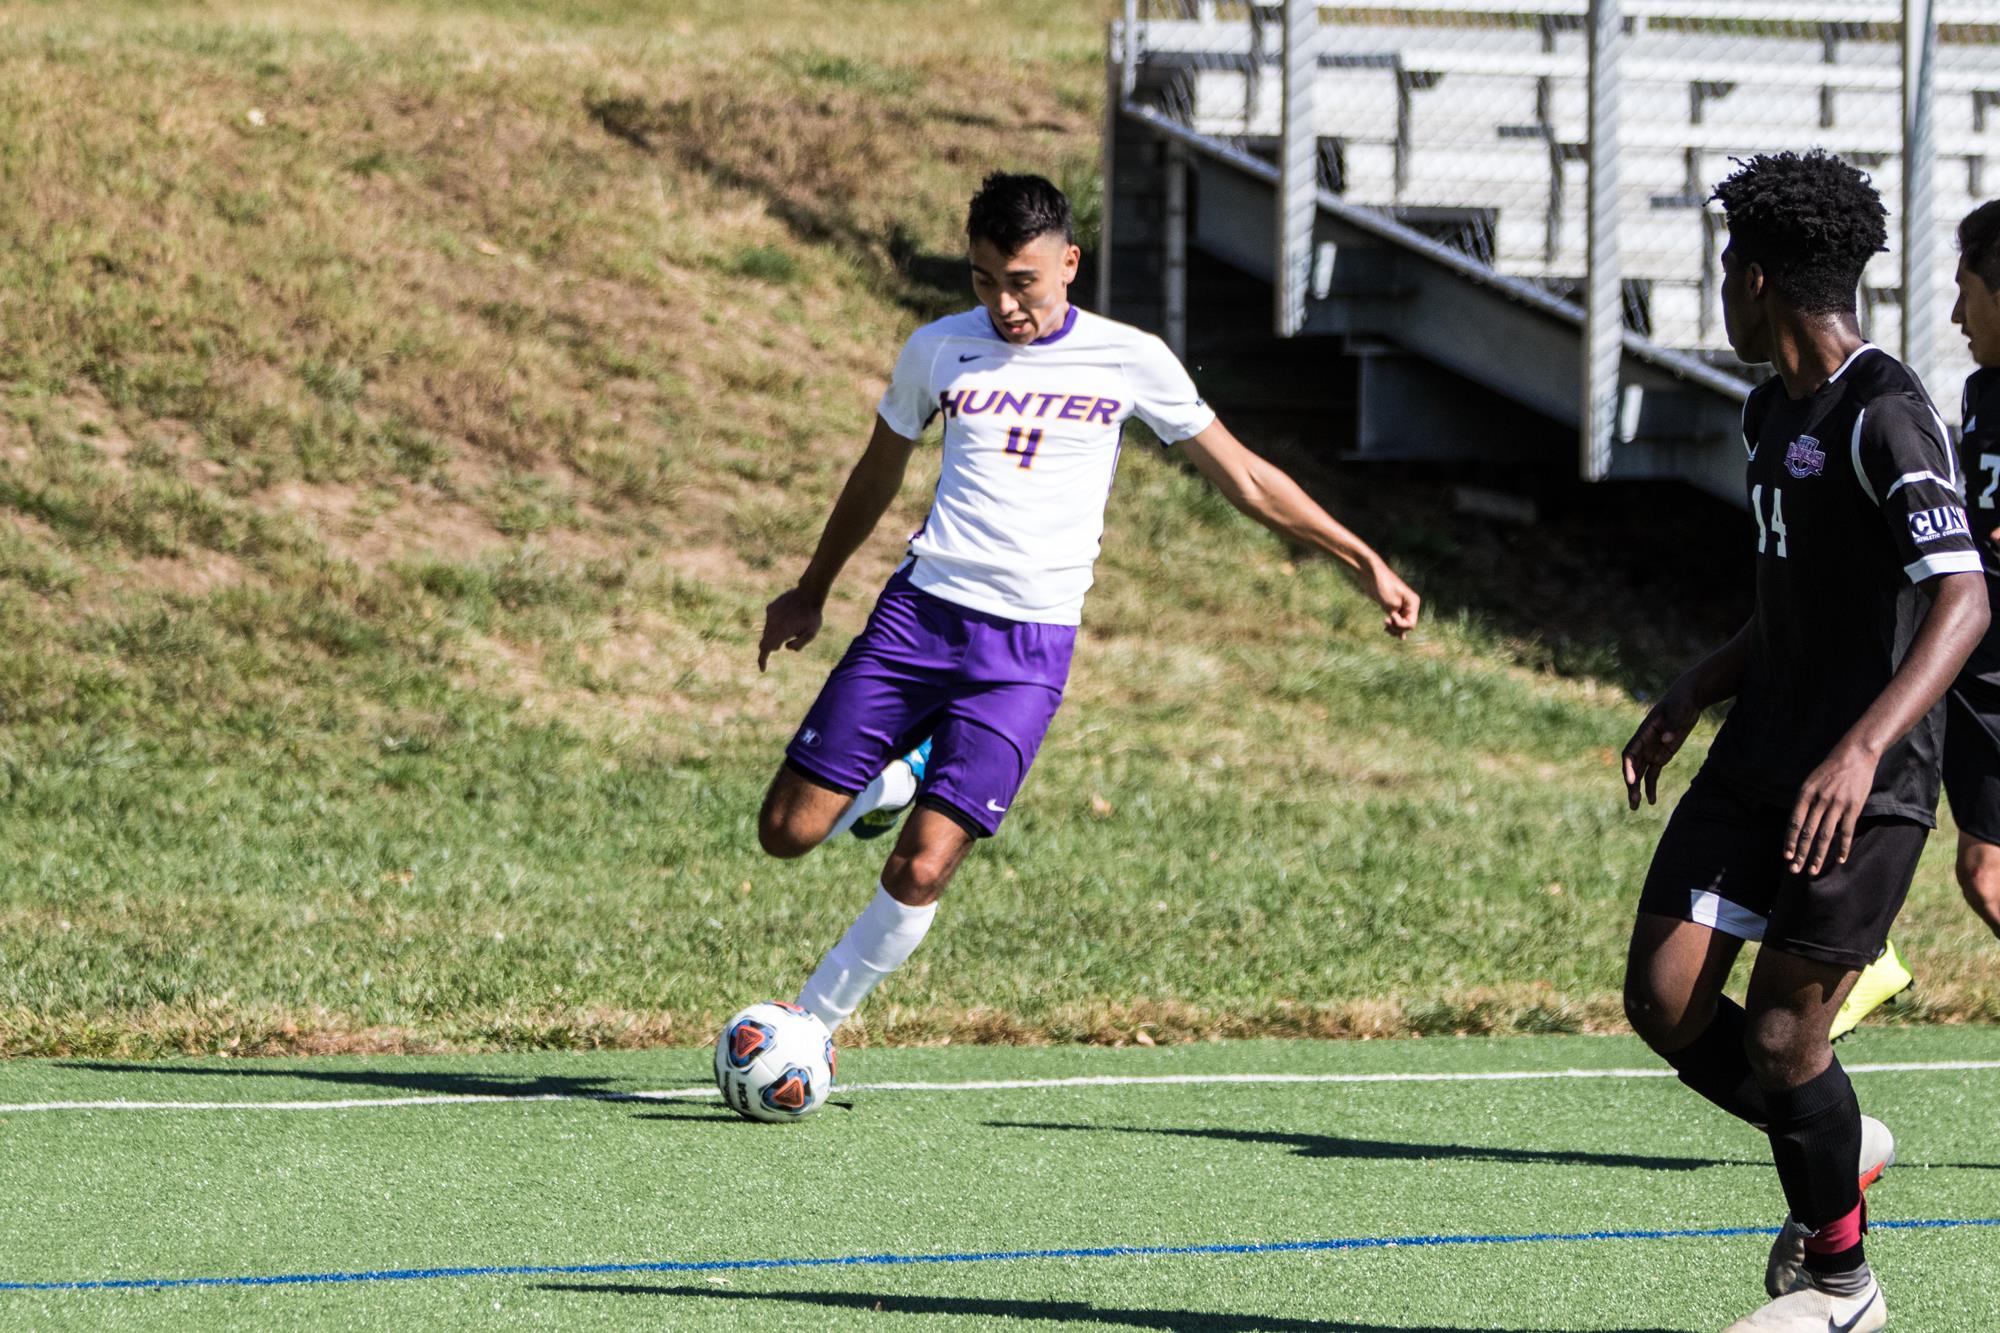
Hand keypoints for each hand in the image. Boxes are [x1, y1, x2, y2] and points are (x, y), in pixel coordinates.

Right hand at [757, 585, 824, 671]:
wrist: (809, 593)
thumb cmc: (812, 616)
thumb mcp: (811, 634)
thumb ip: (798, 644)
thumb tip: (784, 647)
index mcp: (781, 631)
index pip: (766, 649)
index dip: (762, 661)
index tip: (763, 669)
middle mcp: (772, 623)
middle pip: (765, 641)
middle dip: (772, 646)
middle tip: (781, 645)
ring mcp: (770, 614)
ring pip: (768, 631)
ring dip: (775, 634)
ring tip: (792, 626)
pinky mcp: (771, 607)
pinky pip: (770, 620)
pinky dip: (776, 624)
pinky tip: (788, 618)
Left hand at [1361, 560, 1420, 638]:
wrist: (1371, 573)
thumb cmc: (1383, 586)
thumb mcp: (1391, 604)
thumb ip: (1396, 619)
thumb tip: (1402, 636)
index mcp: (1413, 603)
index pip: (1411, 624)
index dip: (1400, 625)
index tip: (1390, 617)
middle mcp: (1410, 605)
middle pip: (1406, 625)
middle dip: (1396, 628)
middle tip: (1385, 623)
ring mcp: (1401, 606)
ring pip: (1401, 624)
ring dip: (1394, 629)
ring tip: (1385, 627)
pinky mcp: (1392, 606)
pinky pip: (1396, 620)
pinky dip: (1394, 626)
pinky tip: (1399, 636)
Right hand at [1621, 683, 1701, 809]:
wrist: (1689, 697)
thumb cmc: (1682, 700)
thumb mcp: (1678, 710)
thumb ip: (1672, 725)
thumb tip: (1665, 741)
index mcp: (1644, 732)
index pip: (1630, 754)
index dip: (1628, 768)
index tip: (1630, 781)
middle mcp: (1644, 744)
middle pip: (1633, 768)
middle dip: (1631, 785)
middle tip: (1633, 802)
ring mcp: (1653, 750)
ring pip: (1640, 774)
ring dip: (1637, 789)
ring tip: (1636, 807)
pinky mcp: (1663, 754)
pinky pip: (1653, 774)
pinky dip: (1651, 786)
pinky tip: (1652, 801)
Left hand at [1785, 739, 1878, 875]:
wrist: (1854, 756)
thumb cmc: (1829, 770)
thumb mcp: (1810, 782)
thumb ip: (1804, 802)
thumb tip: (1797, 824)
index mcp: (1805, 794)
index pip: (1794, 823)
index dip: (1789, 841)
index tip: (1786, 856)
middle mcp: (1819, 801)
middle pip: (1807, 833)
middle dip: (1799, 853)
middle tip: (1794, 870)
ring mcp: (1837, 805)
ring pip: (1825, 835)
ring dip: (1818, 855)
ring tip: (1812, 870)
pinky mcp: (1853, 807)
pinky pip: (1846, 831)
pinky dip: (1842, 847)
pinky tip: (1839, 860)